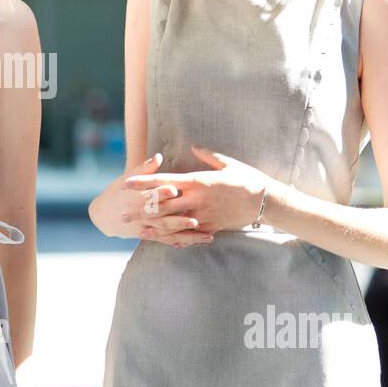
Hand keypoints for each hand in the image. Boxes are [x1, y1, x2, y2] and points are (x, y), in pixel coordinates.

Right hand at [94, 154, 211, 244]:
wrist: (105, 215)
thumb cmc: (119, 191)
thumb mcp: (128, 178)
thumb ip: (145, 169)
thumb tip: (158, 156)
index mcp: (137, 197)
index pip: (150, 194)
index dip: (162, 193)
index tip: (174, 189)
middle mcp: (142, 214)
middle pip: (162, 217)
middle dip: (178, 219)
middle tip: (195, 220)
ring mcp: (145, 226)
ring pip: (167, 232)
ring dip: (186, 235)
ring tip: (205, 236)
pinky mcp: (148, 234)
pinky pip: (165, 240)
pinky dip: (179, 242)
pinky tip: (194, 243)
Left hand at [124, 144, 269, 237]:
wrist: (266, 201)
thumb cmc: (247, 178)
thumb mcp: (227, 163)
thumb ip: (207, 155)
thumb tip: (192, 146)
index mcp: (197, 180)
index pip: (164, 181)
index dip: (144, 182)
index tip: (127, 184)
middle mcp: (196, 199)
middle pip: (163, 204)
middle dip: (141, 207)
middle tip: (121, 211)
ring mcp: (203, 215)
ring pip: (172, 222)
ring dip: (153, 225)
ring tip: (135, 227)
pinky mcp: (210, 227)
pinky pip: (188, 234)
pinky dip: (173, 236)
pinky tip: (161, 240)